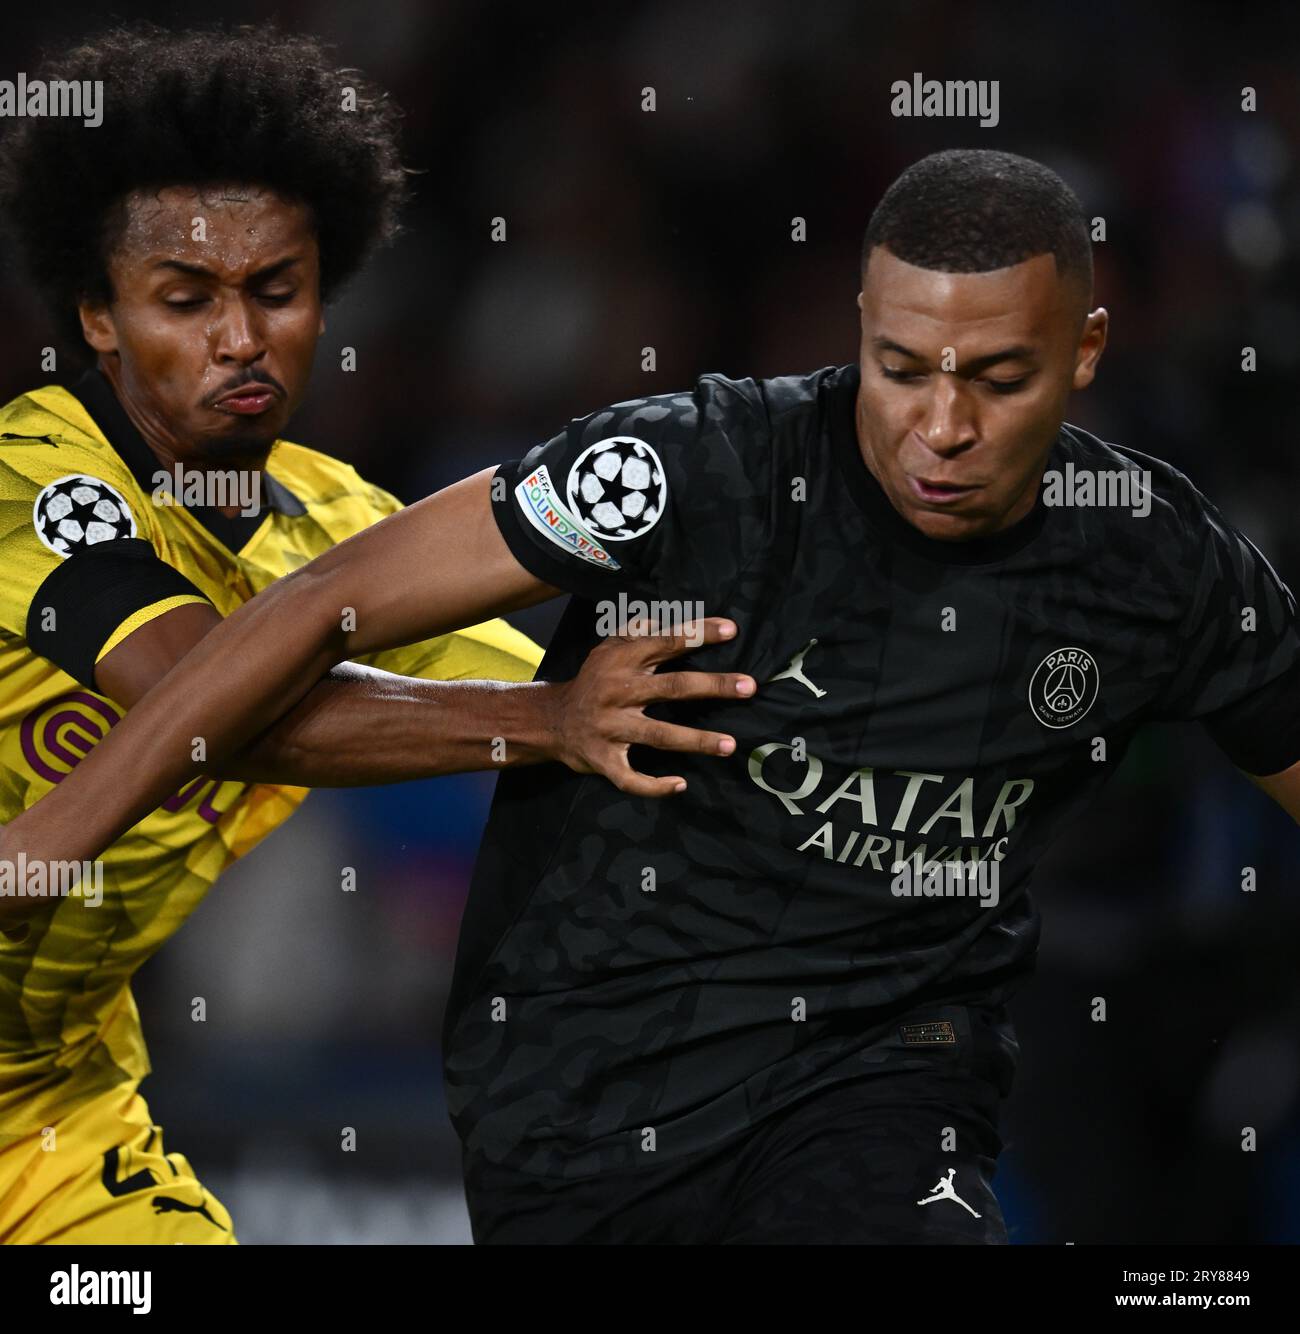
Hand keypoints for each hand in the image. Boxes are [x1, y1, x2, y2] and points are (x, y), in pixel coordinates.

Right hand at [546, 617, 754, 797]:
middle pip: (673, 687)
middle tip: (748, 686)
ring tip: (730, 744)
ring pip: (660, 735)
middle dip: (713, 686)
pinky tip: (679, 784)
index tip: (731, 631)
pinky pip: (631, 777)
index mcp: (622, 661)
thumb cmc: (592, 681)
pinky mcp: (604, 759)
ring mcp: (612, 727)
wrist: (551, 720)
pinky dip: (654, 786)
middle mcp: (619, 691)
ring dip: (697, 740)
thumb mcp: (606, 648)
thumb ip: (635, 631)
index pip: (666, 642)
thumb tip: (663, 618)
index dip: (698, 634)